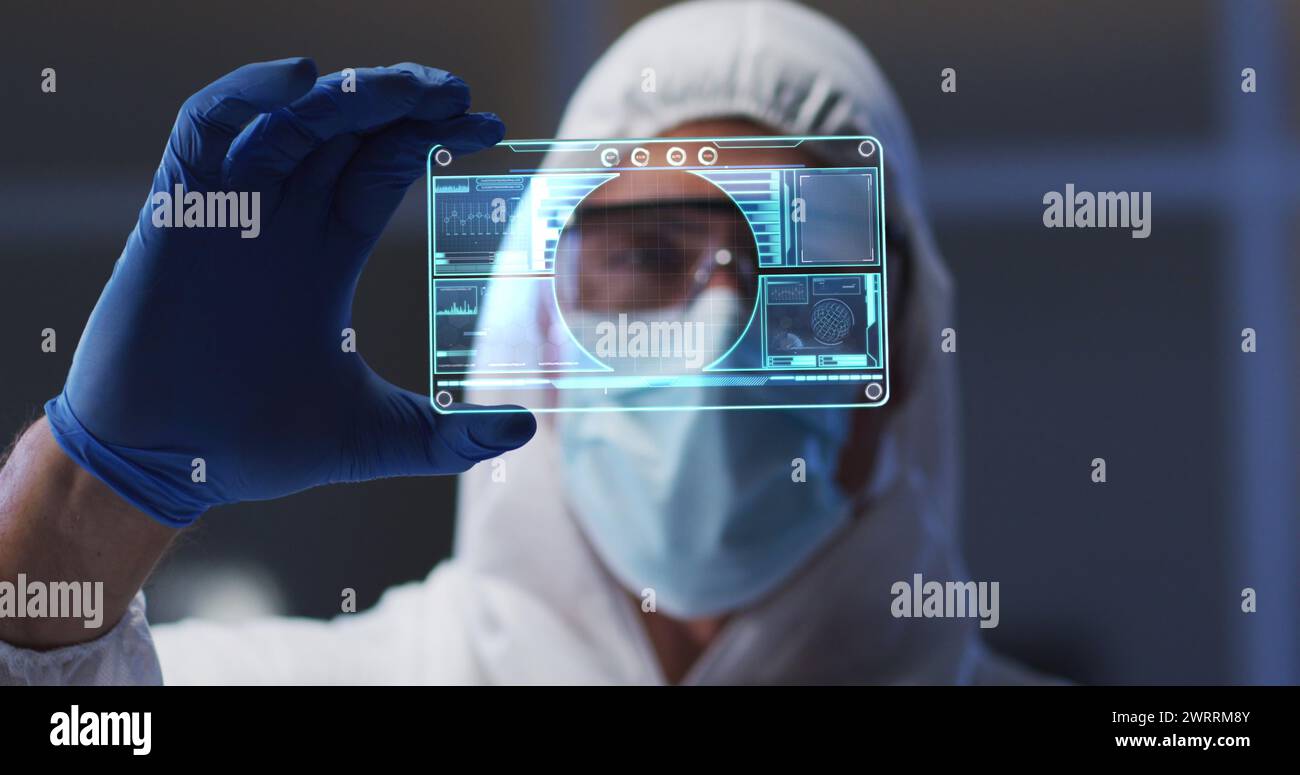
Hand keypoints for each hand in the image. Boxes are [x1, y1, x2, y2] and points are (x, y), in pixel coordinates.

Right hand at [44, 58, 534, 526]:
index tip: (489, 124)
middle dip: (402, 101)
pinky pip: (206, 128)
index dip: (431, 135)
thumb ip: (446, 434)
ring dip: (347, 95)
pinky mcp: (177, 212)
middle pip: (347, 131)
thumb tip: (525, 430)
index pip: (384, 166)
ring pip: (291, 119)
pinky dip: (249, 95)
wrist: (161, 467)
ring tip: (408, 90)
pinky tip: (304, 84)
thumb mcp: (371, 435)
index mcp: (324, 252)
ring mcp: (231, 211)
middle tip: (459, 95)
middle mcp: (283, 220)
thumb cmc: (255, 447)